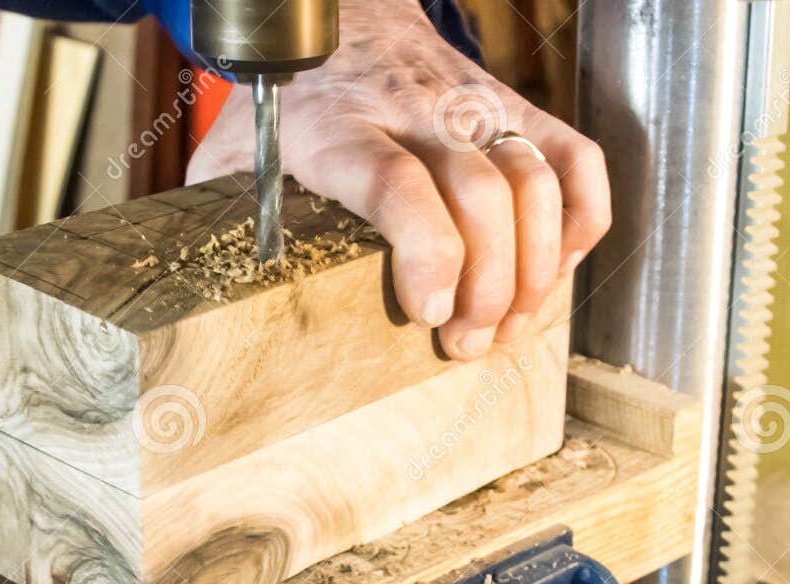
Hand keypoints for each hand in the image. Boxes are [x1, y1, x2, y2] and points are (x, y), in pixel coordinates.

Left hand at [187, 0, 610, 359]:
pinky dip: (582, 218)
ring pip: (536, 180)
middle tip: (468, 345)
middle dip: (490, 282)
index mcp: (340, 129)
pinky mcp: (514, 106)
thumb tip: (207, 297)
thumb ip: (220, 214)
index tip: (434, 312)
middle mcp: (417, 113)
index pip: (398, 184)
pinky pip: (574, 156)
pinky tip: (559, 271)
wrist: (343, 17)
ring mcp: (474, 106)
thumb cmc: (286, 103)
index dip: (429, 251)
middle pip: (481, 193)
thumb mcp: (233, 154)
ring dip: (539, 266)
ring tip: (512, 328)